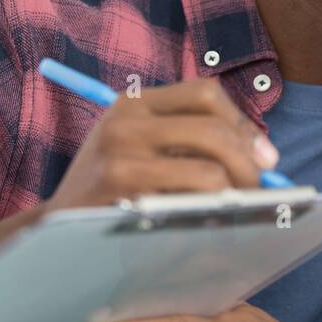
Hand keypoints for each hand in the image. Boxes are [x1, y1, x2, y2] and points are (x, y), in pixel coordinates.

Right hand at [47, 77, 280, 210]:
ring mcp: (121, 159)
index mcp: (132, 103)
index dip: (242, 122)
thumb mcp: (139, 145)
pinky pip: (191, 205)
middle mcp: (124, 123)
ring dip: (236, 194)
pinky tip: (211, 224)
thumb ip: (190, 139)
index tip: (263, 153)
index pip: (205, 92)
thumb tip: (264, 154)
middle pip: (213, 130)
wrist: (57, 228)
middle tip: (261, 187)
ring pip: (210, 172)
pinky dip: (213, 216)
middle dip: (250, 162)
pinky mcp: (124, 198)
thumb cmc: (112, 188)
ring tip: (238, 209)